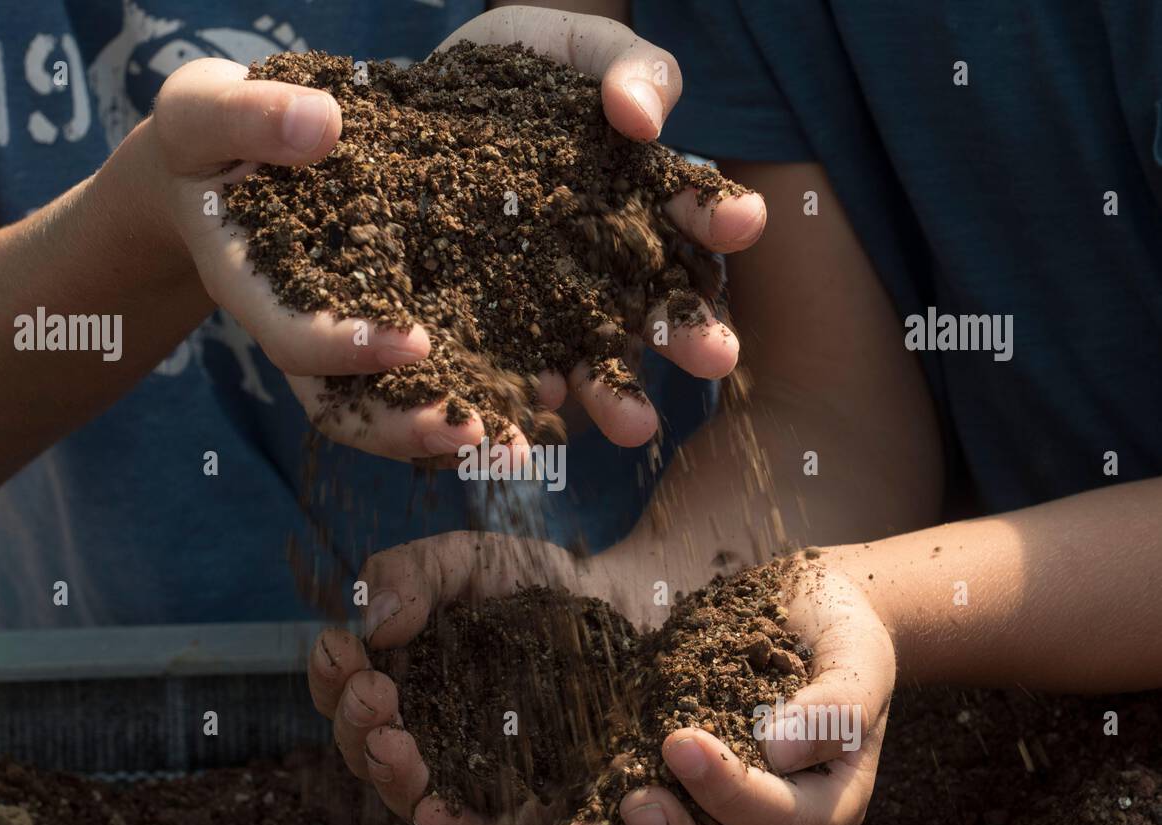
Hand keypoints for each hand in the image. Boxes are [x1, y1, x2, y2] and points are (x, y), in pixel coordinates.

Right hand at [150, 58, 485, 461]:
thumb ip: (249, 118)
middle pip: (349, 406)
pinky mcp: (387, 322)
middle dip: (409, 430)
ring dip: (454, 430)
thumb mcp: (206, 113)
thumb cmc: (209, 135)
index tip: (415, 344)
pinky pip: (430, 371)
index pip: (295, 342)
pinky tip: (537, 392)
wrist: (227, 158)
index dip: (351, 351)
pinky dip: (476, 388)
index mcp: (253, 290)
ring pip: (394, 405)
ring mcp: (347, 335)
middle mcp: (302, 329)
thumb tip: (322, 126)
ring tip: (519, 443)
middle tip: (477, 438)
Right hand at [306, 531, 621, 824]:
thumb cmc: (534, 578)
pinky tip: (439, 813)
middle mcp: (425, 730)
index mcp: (400, 676)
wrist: (623, 599)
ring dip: (392, 777)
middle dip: (357, 725)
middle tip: (373, 695)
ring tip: (392, 746)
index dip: (330, 675)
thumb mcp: (465, 558)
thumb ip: (412, 573)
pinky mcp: (526, 801)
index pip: (343, 689)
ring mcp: (473, 771)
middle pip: (366, 750)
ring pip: (412, 797)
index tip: (342, 649)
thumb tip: (374, 624)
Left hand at [438, 6, 767, 445]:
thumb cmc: (524, 69)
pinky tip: (529, 409)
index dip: (718, 219)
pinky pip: (503, 372)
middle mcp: (611, 273)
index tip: (744, 220)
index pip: (695, 220)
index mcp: (648, 207)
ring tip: (633, 424)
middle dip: (687, 336)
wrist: (429, 102)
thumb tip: (641, 118)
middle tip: (719, 357)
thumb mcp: (581, 52)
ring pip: (589, 361)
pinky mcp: (485, 333)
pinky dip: (518, 397)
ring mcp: (548, 309)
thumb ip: (629, 74)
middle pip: (656, 314)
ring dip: (614, 396)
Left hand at [555, 560, 894, 824]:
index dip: (730, 792)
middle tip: (634, 803)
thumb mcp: (855, 659)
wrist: (810, 621)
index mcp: (829, 803)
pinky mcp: (685, 812)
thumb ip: (833, 707)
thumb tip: (778, 747)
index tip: (680, 741)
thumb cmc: (839, 640)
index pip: (782, 821)